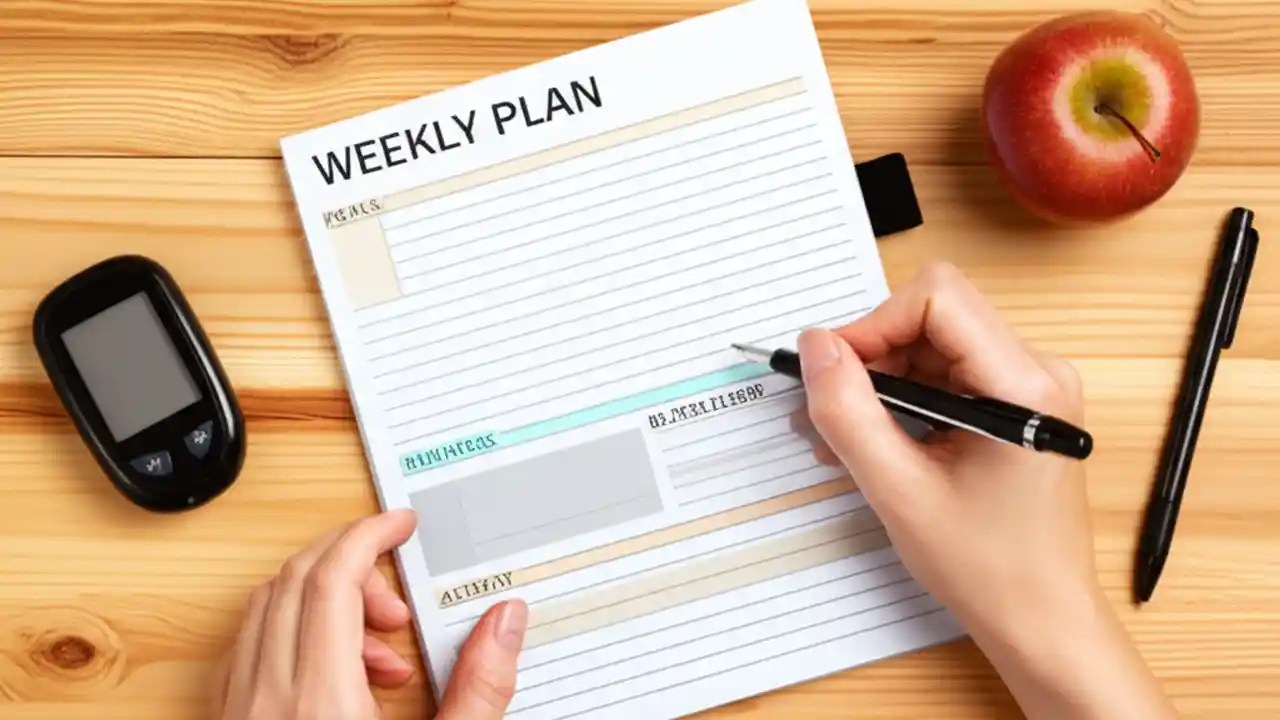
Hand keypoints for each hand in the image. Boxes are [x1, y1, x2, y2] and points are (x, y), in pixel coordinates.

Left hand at [212, 509, 528, 719]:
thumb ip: (479, 688)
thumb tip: (506, 621)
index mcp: (318, 703)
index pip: (329, 580)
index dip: (367, 536)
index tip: (400, 524)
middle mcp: (263, 702)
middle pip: (293, 583)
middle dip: (352, 568)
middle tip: (401, 602)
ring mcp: (237, 716)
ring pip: (264, 614)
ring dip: (323, 606)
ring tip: (381, 658)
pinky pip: (248, 653)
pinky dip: (292, 638)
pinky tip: (337, 680)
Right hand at [793, 263, 1173, 719]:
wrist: (1042, 619)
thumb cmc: (989, 568)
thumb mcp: (899, 491)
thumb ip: (850, 413)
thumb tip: (816, 347)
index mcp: (1024, 385)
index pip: (937, 299)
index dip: (874, 324)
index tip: (833, 370)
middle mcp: (1038, 372)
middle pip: (933, 317)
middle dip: (872, 356)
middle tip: (829, 409)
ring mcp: (1030, 387)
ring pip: (933, 344)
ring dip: (882, 382)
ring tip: (847, 439)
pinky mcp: (1017, 404)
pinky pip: (947, 374)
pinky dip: (904, 400)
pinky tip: (877, 443)